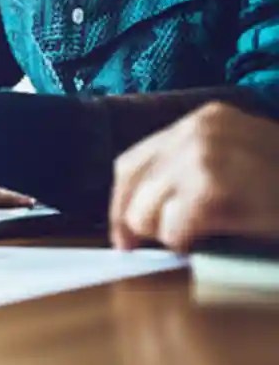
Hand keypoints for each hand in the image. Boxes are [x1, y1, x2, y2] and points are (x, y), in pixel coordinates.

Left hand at [110, 103, 278, 253]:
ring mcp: (204, 152)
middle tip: (174, 244)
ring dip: (172, 236)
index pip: (132, 163)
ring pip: (146, 212)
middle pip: (133, 189)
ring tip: (207, 236)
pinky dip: (189, 244)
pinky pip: (173, 229)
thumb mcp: (241, 167)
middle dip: (145, 225)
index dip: (122, 203)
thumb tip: (136, 216)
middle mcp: (200, 128)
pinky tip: (215, 241)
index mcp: (205, 120)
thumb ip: (192, 175)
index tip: (124, 237)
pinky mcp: (212, 184)